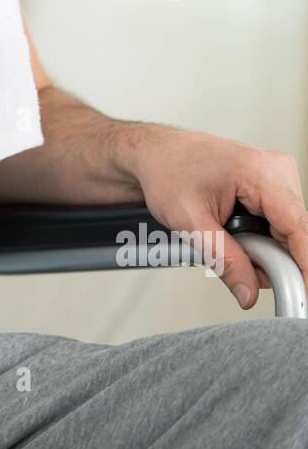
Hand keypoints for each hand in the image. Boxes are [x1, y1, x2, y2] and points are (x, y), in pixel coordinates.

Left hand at [131, 127, 307, 309]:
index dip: (305, 266)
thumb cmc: (167, 172)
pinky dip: (261, 239)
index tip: (305, 294)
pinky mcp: (272, 186)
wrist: (157, 154)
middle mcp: (277, 170)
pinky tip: (235, 234)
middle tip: (237, 268)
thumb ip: (223, 259)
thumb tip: (248, 292)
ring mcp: (277, 177)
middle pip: (296, 234)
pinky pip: (280, 224)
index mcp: (262, 172)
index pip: (299, 228)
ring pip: (289, 233)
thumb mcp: (190, 220)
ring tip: (225, 239)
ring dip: (264, 250)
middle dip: (272, 260)